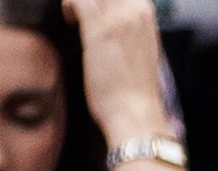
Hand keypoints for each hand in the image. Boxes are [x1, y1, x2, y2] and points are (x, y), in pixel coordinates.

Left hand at [64, 0, 173, 142]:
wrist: (135, 112)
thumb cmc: (134, 89)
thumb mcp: (139, 50)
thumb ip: (128, 30)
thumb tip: (109, 23)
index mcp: (147, 15)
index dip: (105, 0)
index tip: (93, 12)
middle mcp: (136, 11)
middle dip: (91, 1)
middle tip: (82, 15)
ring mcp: (118, 19)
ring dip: (80, 1)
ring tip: (76, 17)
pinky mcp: (99, 30)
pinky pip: (78, 0)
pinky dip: (69, 5)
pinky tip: (70, 21)